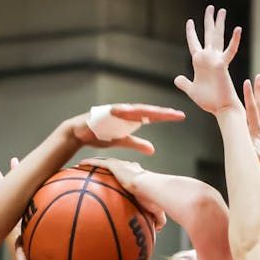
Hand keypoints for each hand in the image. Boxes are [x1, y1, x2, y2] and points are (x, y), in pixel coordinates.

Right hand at [65, 104, 183, 155]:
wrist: (79, 132)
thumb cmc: (100, 134)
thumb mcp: (122, 140)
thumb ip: (137, 144)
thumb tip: (153, 150)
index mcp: (131, 117)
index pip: (152, 116)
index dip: (166, 116)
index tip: (180, 117)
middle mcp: (126, 111)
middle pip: (147, 111)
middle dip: (162, 112)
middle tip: (178, 114)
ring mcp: (116, 110)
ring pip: (134, 110)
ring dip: (148, 111)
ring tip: (161, 113)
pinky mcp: (105, 112)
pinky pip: (116, 111)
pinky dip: (124, 111)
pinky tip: (134, 112)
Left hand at [76, 159, 166, 231]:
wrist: (152, 190)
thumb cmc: (155, 200)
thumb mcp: (157, 211)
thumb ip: (156, 219)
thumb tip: (158, 229)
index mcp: (139, 176)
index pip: (128, 175)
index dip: (122, 176)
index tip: (116, 179)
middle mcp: (129, 168)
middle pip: (114, 166)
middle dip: (105, 167)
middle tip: (97, 171)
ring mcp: (121, 166)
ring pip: (104, 162)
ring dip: (94, 163)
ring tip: (83, 165)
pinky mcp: (115, 166)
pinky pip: (99, 163)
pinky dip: (90, 163)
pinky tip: (80, 164)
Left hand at [174, 5, 242, 115]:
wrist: (220, 107)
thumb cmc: (209, 100)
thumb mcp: (192, 90)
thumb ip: (184, 83)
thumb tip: (176, 79)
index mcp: (200, 62)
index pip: (194, 43)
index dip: (192, 33)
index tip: (190, 21)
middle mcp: (208, 58)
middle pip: (208, 35)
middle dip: (209, 21)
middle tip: (211, 7)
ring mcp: (216, 60)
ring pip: (218, 37)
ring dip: (219, 24)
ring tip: (221, 10)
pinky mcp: (222, 65)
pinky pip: (230, 51)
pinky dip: (234, 40)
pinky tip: (237, 28)